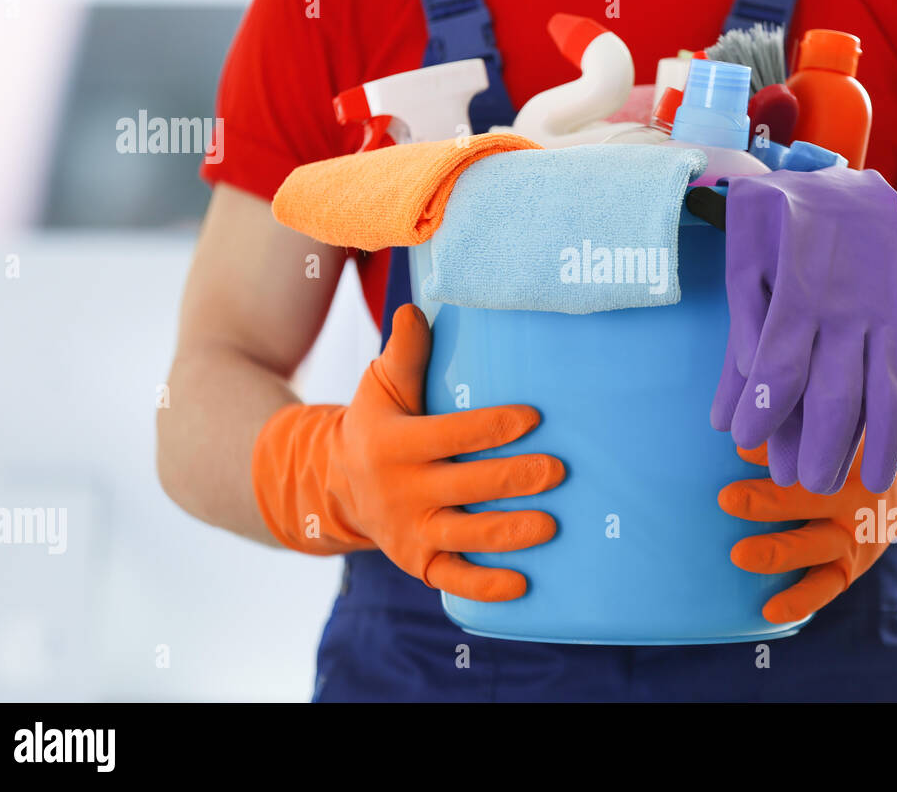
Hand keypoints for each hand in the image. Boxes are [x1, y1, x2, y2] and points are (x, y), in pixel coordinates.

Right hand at [252, 304, 564, 600]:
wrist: (338, 485)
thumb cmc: (377, 424)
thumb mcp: (381, 386)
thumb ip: (404, 352)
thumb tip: (416, 310)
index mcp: (393, 443)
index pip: (449, 434)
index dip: (491, 427)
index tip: (532, 417)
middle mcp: (400, 491)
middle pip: (464, 486)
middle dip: (512, 480)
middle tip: (557, 470)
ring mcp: (410, 531)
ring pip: (464, 536)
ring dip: (508, 533)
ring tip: (551, 525)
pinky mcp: (418, 563)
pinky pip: (452, 579)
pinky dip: (486, 586)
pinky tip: (523, 583)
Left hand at [711, 168, 896, 493]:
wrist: (851, 180)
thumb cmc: (781, 217)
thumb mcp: (744, 256)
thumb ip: (741, 332)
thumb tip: (725, 414)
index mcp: (801, 286)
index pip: (781, 365)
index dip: (762, 411)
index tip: (744, 443)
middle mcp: (851, 306)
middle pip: (838, 393)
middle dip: (819, 447)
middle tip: (799, 483)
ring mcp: (888, 314)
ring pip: (885, 393)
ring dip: (874, 445)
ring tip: (863, 488)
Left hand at [721, 391, 896, 621]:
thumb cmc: (856, 444)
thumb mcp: (846, 422)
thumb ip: (802, 418)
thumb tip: (742, 421)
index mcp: (853, 454)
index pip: (820, 447)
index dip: (781, 447)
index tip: (739, 446)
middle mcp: (855, 496)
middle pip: (813, 497)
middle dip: (769, 500)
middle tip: (727, 498)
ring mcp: (854, 535)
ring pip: (817, 546)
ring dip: (779, 552)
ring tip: (739, 555)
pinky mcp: (851, 566)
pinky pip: (826, 586)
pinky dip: (800, 600)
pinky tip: (769, 610)